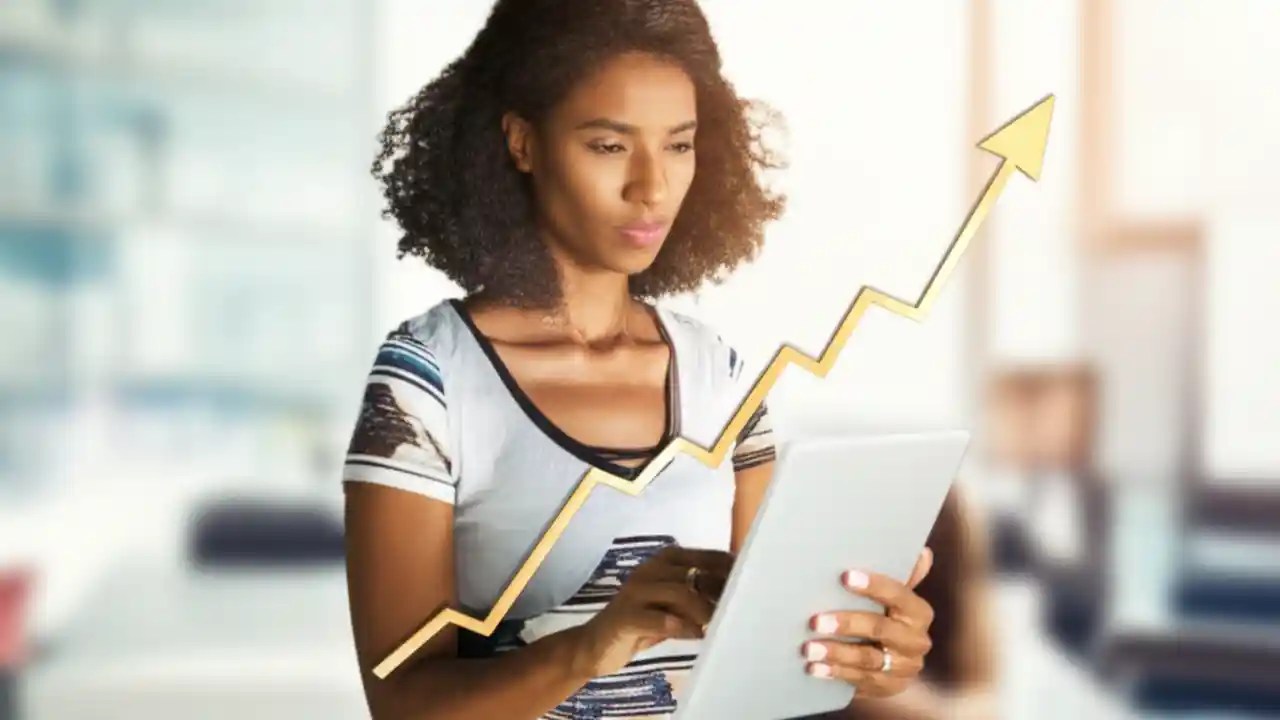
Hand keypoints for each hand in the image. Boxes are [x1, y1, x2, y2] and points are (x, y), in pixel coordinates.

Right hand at [574, 545, 732, 676]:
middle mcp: (650, 569)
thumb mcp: (674, 607)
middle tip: (738, 609)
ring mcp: (635, 591)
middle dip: (719, 591)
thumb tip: (739, 594)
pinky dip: (682, 627)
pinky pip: (660, 619)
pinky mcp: (625, 616)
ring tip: (716, 624)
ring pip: (679, 592)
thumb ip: (699, 597)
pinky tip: (696, 635)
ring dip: (703, 610)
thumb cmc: (643, 624)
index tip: (754, 583)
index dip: (730, 569)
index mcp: (664, 561)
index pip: (705, 557)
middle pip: (694, 572)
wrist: (596, 645)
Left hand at [800, 548, 935, 698]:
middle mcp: (916, 641)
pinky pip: (860, 680)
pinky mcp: (888, 686)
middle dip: (846, 624)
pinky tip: (815, 668)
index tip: (845, 576)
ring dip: (835, 653)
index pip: (898, 595)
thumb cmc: (889, 616)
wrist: (898, 662)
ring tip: (808, 648)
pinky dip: (835, 673)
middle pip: (880, 629)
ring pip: (867, 659)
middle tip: (814, 621)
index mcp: (918, 612)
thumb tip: (923, 552)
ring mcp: (903, 667)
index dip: (874, 585)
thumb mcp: (896, 597)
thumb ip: (903, 576)